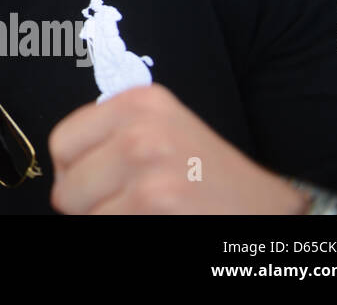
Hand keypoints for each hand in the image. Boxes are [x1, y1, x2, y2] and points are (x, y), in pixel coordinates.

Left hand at [47, 84, 307, 213]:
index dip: (73, 173)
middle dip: (88, 207)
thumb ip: (114, 135)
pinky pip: (106, 230)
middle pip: (67, 186)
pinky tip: (159, 225)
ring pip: (86, 216)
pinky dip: (127, 234)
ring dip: (107, 223)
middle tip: (128, 207)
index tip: (95, 185)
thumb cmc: (216, 180)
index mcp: (139, 102)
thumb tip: (61, 168)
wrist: (274, 212)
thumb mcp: (166, 130)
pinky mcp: (155, 205)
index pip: (61, 144)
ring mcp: (148, 171)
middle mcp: (140, 130)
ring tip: (148, 215)